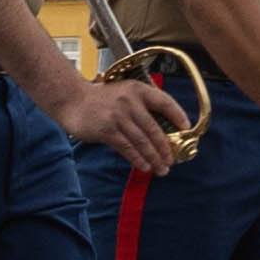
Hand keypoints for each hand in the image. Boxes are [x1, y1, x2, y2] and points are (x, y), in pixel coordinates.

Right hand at [49, 68, 191, 174]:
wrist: (73, 100)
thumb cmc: (101, 100)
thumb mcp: (124, 94)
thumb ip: (141, 106)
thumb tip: (162, 131)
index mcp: (138, 90)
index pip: (164, 101)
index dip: (178, 115)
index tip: (186, 128)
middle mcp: (130, 101)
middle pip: (154, 129)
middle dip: (165, 148)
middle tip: (171, 161)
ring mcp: (118, 116)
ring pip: (142, 142)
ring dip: (154, 158)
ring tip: (161, 169)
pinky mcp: (107, 130)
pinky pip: (127, 148)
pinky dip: (138, 159)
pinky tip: (145, 166)